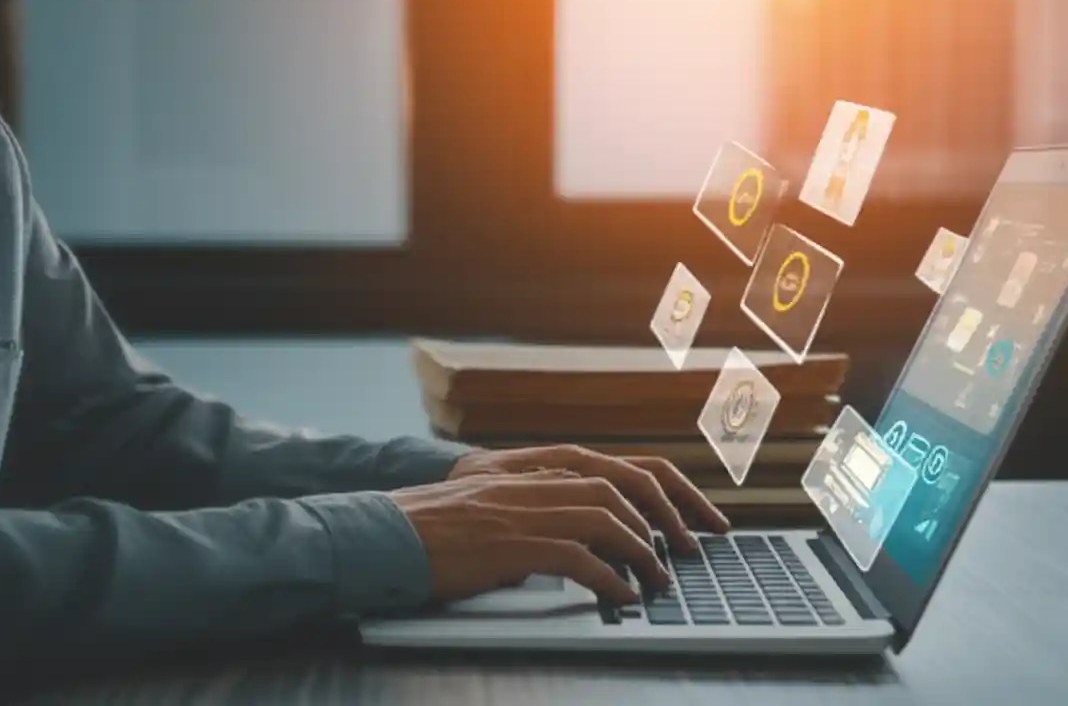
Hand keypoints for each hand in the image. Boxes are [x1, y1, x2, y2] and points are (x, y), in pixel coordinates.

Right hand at [391, 469, 670, 603]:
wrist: (383, 533)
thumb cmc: (428, 529)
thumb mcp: (486, 508)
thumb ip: (526, 514)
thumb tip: (560, 547)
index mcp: (527, 471)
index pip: (608, 469)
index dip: (654, 490)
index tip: (682, 517)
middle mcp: (531, 482)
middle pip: (619, 486)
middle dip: (662, 517)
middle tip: (684, 549)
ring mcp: (522, 510)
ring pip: (606, 518)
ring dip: (642, 550)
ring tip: (657, 578)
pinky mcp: (511, 544)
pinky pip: (578, 558)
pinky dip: (610, 579)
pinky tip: (623, 598)